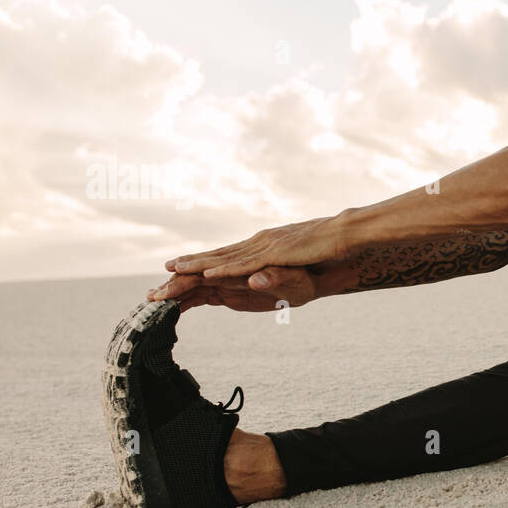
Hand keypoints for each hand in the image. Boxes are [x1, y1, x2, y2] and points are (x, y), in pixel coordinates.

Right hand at [148, 266, 318, 312]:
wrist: (314, 277)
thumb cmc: (306, 278)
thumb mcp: (294, 281)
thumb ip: (275, 278)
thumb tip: (255, 278)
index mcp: (246, 260)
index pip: (212, 267)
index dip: (190, 273)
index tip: (170, 278)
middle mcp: (234, 265)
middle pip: (198, 273)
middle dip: (174, 283)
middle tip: (151, 295)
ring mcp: (231, 275)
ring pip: (198, 281)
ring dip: (176, 289)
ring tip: (152, 297)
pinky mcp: (233, 287)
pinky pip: (205, 292)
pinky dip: (189, 297)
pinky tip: (174, 303)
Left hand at [164, 214, 350, 279]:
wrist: (343, 232)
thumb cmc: (325, 246)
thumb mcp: (296, 259)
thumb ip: (281, 263)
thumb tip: (269, 267)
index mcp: (263, 244)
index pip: (227, 254)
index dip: (203, 260)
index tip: (180, 265)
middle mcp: (258, 242)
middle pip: (219, 255)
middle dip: (191, 263)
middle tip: (165, 269)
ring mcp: (265, 247)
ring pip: (226, 259)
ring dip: (199, 266)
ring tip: (174, 271)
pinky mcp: (276, 254)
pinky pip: (246, 266)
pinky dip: (225, 271)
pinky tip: (206, 275)